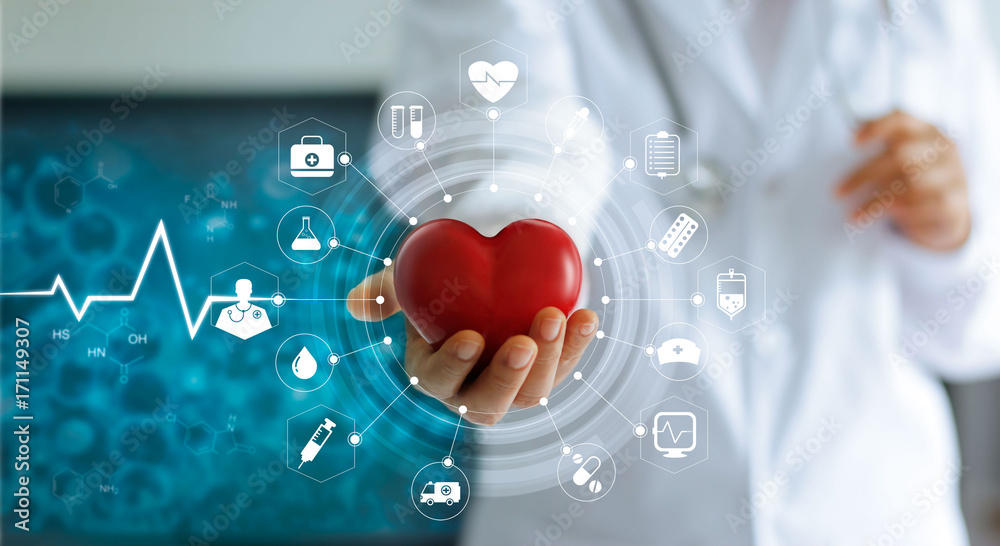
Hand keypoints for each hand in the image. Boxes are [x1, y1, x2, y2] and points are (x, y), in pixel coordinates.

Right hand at [346, 265, 598, 425]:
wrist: (485, 268)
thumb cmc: (441, 278)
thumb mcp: (412, 277)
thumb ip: (387, 289)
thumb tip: (356, 304)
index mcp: (433, 372)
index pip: (439, 381)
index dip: (454, 366)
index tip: (470, 338)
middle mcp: (471, 390)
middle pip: (488, 402)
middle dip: (508, 376)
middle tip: (524, 341)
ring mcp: (513, 385)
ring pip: (531, 392)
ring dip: (549, 359)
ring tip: (557, 316)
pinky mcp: (547, 371)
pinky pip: (564, 366)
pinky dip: (576, 344)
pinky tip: (587, 317)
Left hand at [837, 111, 971, 250]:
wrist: (947, 209)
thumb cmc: (910, 178)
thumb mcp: (897, 160)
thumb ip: (877, 151)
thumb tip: (840, 148)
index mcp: (924, 130)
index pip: (901, 119)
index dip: (876, 127)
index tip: (851, 142)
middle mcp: (941, 148)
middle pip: (900, 155)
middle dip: (864, 175)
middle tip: (837, 192)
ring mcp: (953, 173)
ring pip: (912, 185)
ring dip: (878, 202)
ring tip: (853, 216)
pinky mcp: (956, 201)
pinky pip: (927, 207)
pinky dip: (905, 213)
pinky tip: (889, 219)